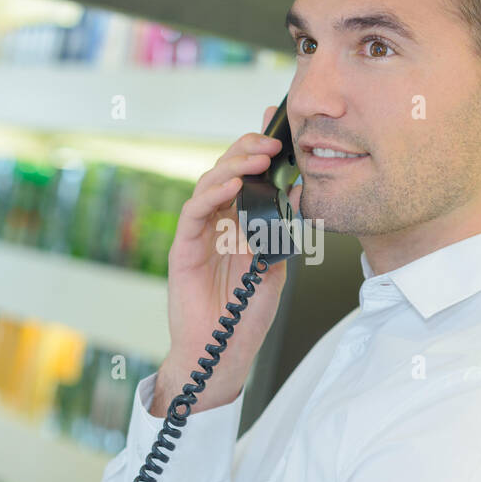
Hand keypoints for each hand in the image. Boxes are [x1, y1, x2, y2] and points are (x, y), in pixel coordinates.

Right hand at [149, 105, 302, 417]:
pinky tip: (231, 186)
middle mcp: (217, 222)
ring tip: (257, 158)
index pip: (247, 175)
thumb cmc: (246, 314)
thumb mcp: (275, 264)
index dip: (259, 149)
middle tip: (272, 141)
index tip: (280, 128)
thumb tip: (298, 188)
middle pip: (226, 171)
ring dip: (233, 166)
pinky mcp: (183, 248)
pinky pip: (194, 213)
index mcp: (240, 221)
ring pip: (209, 184)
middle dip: (248, 150)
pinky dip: (212, 195)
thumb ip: (281, 228)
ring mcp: (199, 233)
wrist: (222, 353)